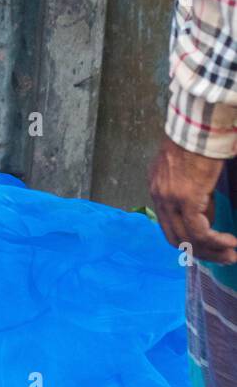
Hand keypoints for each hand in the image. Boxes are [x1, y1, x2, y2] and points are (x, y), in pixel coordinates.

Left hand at [147, 136, 236, 264]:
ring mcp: (170, 199)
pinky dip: (216, 242)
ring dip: (212, 251)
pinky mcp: (185, 199)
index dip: (189, 241)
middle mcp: (159, 196)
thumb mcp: (192, 174)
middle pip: (175, 238)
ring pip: (188, 239)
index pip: (168, 226)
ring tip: (232, 254)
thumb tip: (207, 216)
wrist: (198, 128)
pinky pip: (199, 231)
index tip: (210, 248)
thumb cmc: (199, 145)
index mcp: (157, 189)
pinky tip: (231, 243)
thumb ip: (195, 195)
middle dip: (201, 252)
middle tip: (225, 257)